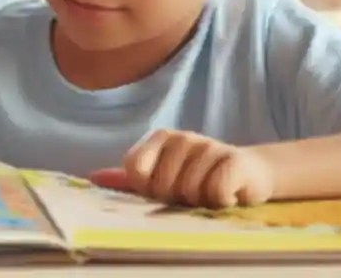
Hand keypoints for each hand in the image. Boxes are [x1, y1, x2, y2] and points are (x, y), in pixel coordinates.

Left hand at [89, 130, 273, 208]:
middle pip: (161, 186)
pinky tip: (228, 195)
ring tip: (210, 194)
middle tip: (192, 193)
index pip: (135, 169)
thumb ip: (129, 178)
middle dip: (176, 199)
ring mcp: (209, 145)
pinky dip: (221, 201)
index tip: (163, 189)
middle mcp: (182, 137)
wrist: (249, 176)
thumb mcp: (162, 177)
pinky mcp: (234, 159)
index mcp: (160, 138)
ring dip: (200, 203)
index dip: (147, 188)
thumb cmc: (199, 179)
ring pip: (189, 191)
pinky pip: (215, 191)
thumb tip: (92, 177)